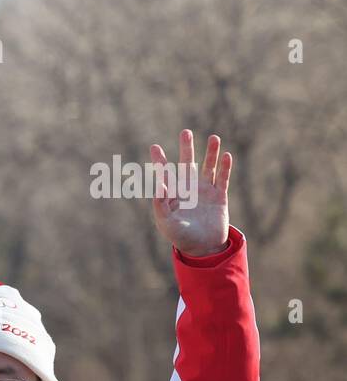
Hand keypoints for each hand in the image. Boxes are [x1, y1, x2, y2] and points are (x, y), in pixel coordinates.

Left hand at [148, 129, 230, 256]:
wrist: (202, 247)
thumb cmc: (180, 236)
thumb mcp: (166, 222)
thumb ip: (160, 204)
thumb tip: (159, 185)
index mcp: (173, 193)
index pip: (165, 173)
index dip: (159, 160)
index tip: (154, 147)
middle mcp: (188, 188)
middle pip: (187, 163)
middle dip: (186, 148)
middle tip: (185, 132)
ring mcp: (205, 190)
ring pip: (208, 167)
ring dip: (211, 153)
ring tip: (214, 137)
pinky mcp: (220, 196)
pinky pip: (223, 178)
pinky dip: (225, 167)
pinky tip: (226, 156)